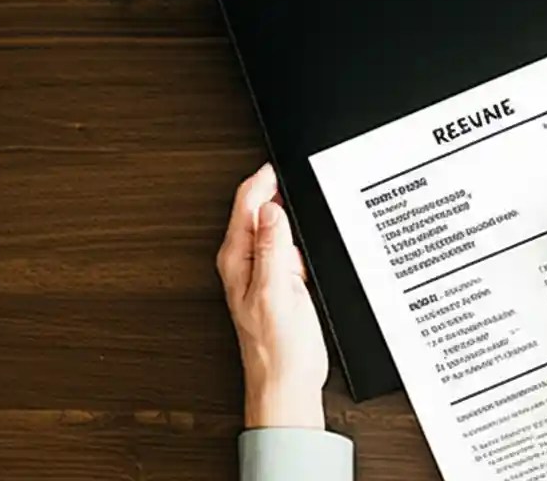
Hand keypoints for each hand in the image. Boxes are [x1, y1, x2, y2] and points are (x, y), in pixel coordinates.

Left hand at [216, 164, 328, 428]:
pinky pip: (288, 247)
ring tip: (302, 194)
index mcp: (236, 261)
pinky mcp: (281, 283)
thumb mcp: (276, 291)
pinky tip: (310, 237)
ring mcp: (262, 273)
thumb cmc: (278, 348)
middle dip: (275, 188)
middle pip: (257, 211)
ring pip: (274, 227)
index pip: (246, 205)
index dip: (264, 179)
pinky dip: (299, 236)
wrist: (288, 383)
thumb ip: (272, 248)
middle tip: (295, 170)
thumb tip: (270, 209)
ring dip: (288, 212)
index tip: (282, 163)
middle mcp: (244, 264)